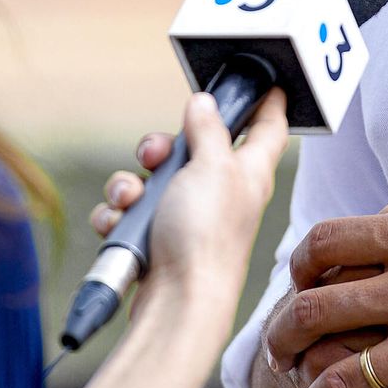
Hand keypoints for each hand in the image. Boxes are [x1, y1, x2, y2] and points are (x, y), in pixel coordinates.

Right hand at [89, 88, 287, 316]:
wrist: (177, 304)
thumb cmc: (205, 238)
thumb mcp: (210, 167)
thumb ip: (208, 130)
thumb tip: (204, 102)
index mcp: (248, 171)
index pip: (269, 127)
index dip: (267, 102)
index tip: (266, 83)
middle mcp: (221, 192)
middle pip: (192, 148)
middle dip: (161, 147)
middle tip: (156, 156)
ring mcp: (189, 217)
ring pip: (153, 180)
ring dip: (131, 184)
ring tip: (129, 199)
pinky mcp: (159, 240)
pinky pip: (132, 213)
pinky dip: (120, 215)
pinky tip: (118, 222)